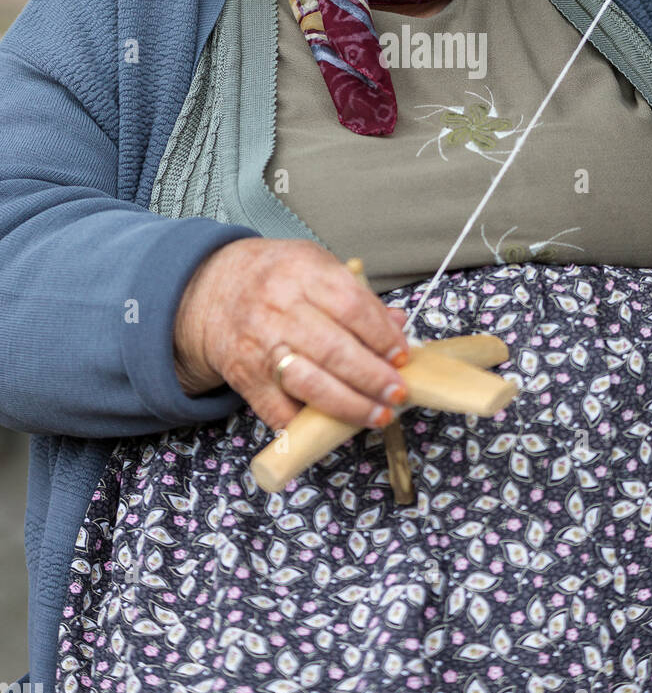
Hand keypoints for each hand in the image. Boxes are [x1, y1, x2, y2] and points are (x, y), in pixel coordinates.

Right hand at [172, 238, 410, 434]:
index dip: (382, 336)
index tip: (402, 356)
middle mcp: (278, 308)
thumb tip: (398, 325)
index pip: (351, 305)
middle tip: (398, 392)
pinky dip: (308, 424)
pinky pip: (279, 410)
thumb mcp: (314, 266)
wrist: (209, 289)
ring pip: (310, 384)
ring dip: (350, 406)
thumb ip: (357, 295)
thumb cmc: (274, 277)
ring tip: (379, 414)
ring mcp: (259, 345)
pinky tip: (334, 426)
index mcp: (302, 272)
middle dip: (373, 377)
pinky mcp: (244, 377)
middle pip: (334, 350)